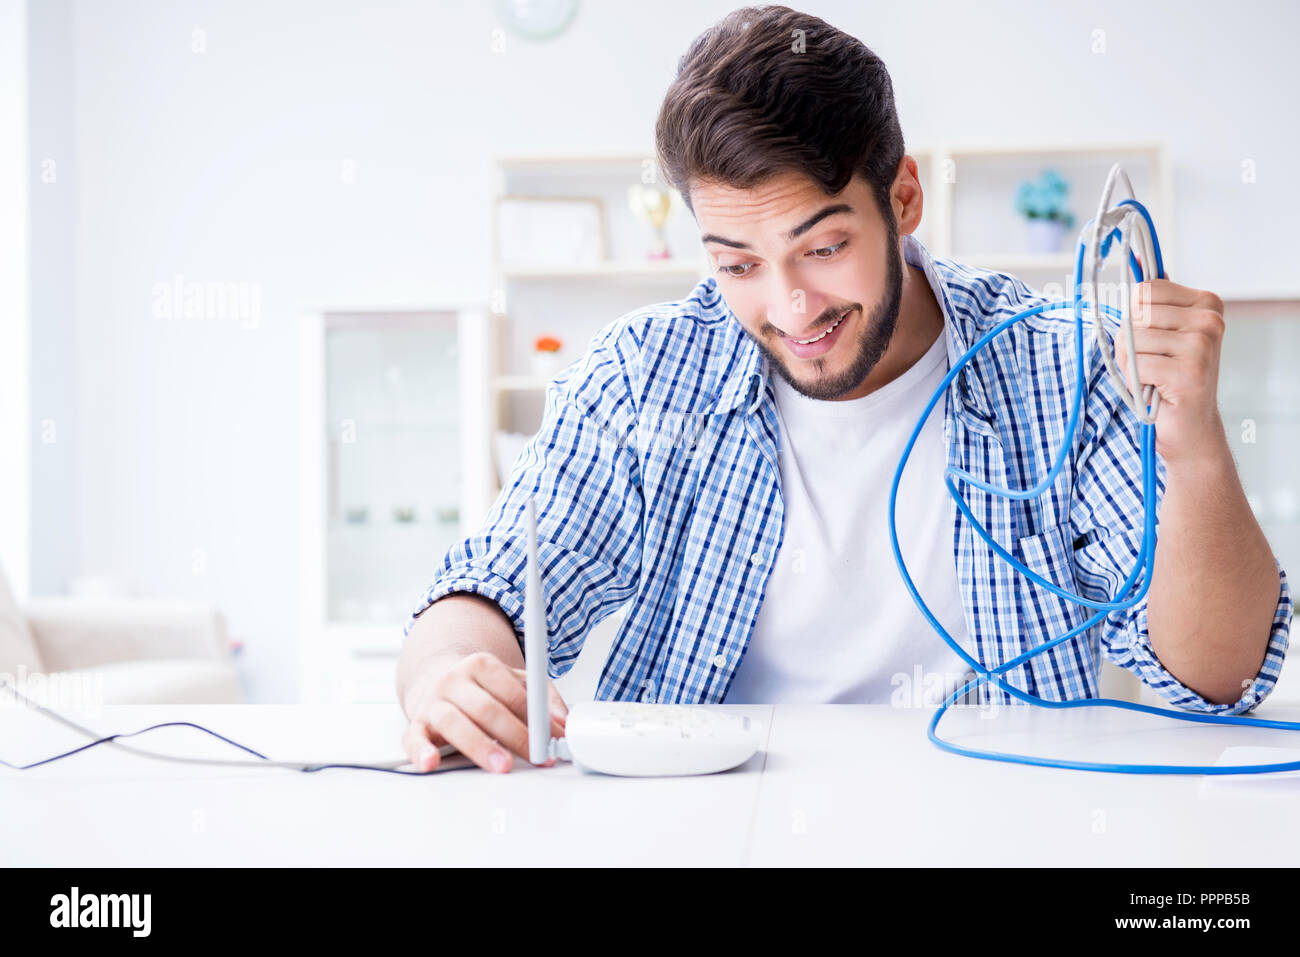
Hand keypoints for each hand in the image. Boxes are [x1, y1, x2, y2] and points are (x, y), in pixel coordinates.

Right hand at [401, 651, 568, 773]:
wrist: (435, 681)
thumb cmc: (481, 688)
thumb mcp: (514, 682)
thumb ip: (542, 698)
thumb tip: (563, 722)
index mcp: (481, 666)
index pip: (513, 693)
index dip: (537, 718)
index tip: (554, 738)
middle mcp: (454, 681)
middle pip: (487, 709)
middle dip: (515, 734)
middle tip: (536, 755)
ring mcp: (433, 703)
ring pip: (455, 723)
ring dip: (481, 745)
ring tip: (502, 765)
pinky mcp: (416, 726)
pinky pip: (414, 739)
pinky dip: (421, 752)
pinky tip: (431, 762)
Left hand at [1114, 278, 1228, 466]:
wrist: (1190, 427)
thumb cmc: (1167, 377)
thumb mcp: (1159, 331)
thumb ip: (1152, 299)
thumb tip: (1140, 258)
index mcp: (1206, 302)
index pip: (1145, 290)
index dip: (1135, 317)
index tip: (1153, 339)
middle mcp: (1209, 320)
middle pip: (1136, 313)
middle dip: (1130, 342)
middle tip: (1152, 363)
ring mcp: (1202, 345)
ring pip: (1133, 339)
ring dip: (1131, 363)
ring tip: (1153, 377)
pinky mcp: (1189, 371)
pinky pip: (1136, 364)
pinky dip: (1135, 379)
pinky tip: (1155, 389)